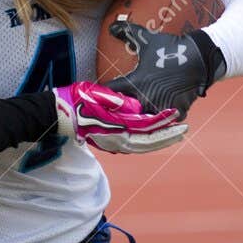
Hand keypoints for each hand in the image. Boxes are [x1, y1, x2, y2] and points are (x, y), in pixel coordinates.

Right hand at [54, 81, 186, 153]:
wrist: (57, 115)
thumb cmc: (75, 101)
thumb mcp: (97, 94)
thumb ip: (117, 100)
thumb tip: (136, 107)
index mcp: (115, 127)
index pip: (145, 127)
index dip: (162, 121)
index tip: (175, 114)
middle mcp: (116, 140)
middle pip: (148, 142)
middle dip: (167, 136)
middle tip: (184, 129)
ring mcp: (112, 144)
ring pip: (142, 147)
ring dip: (159, 142)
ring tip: (174, 135)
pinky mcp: (109, 143)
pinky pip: (134, 147)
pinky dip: (147, 144)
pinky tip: (153, 139)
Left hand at [105, 19, 225, 116]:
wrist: (200, 56)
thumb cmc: (170, 49)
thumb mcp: (147, 39)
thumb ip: (127, 32)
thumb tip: (111, 26)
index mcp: (135, 82)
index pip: (112, 90)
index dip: (105, 91)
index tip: (103, 91)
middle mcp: (147, 98)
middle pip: (127, 111)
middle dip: (123, 109)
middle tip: (122, 104)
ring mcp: (163, 106)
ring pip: (146, 119)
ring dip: (143, 116)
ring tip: (140, 110)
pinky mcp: (178, 111)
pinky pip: (166, 121)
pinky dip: (164, 117)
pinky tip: (160, 110)